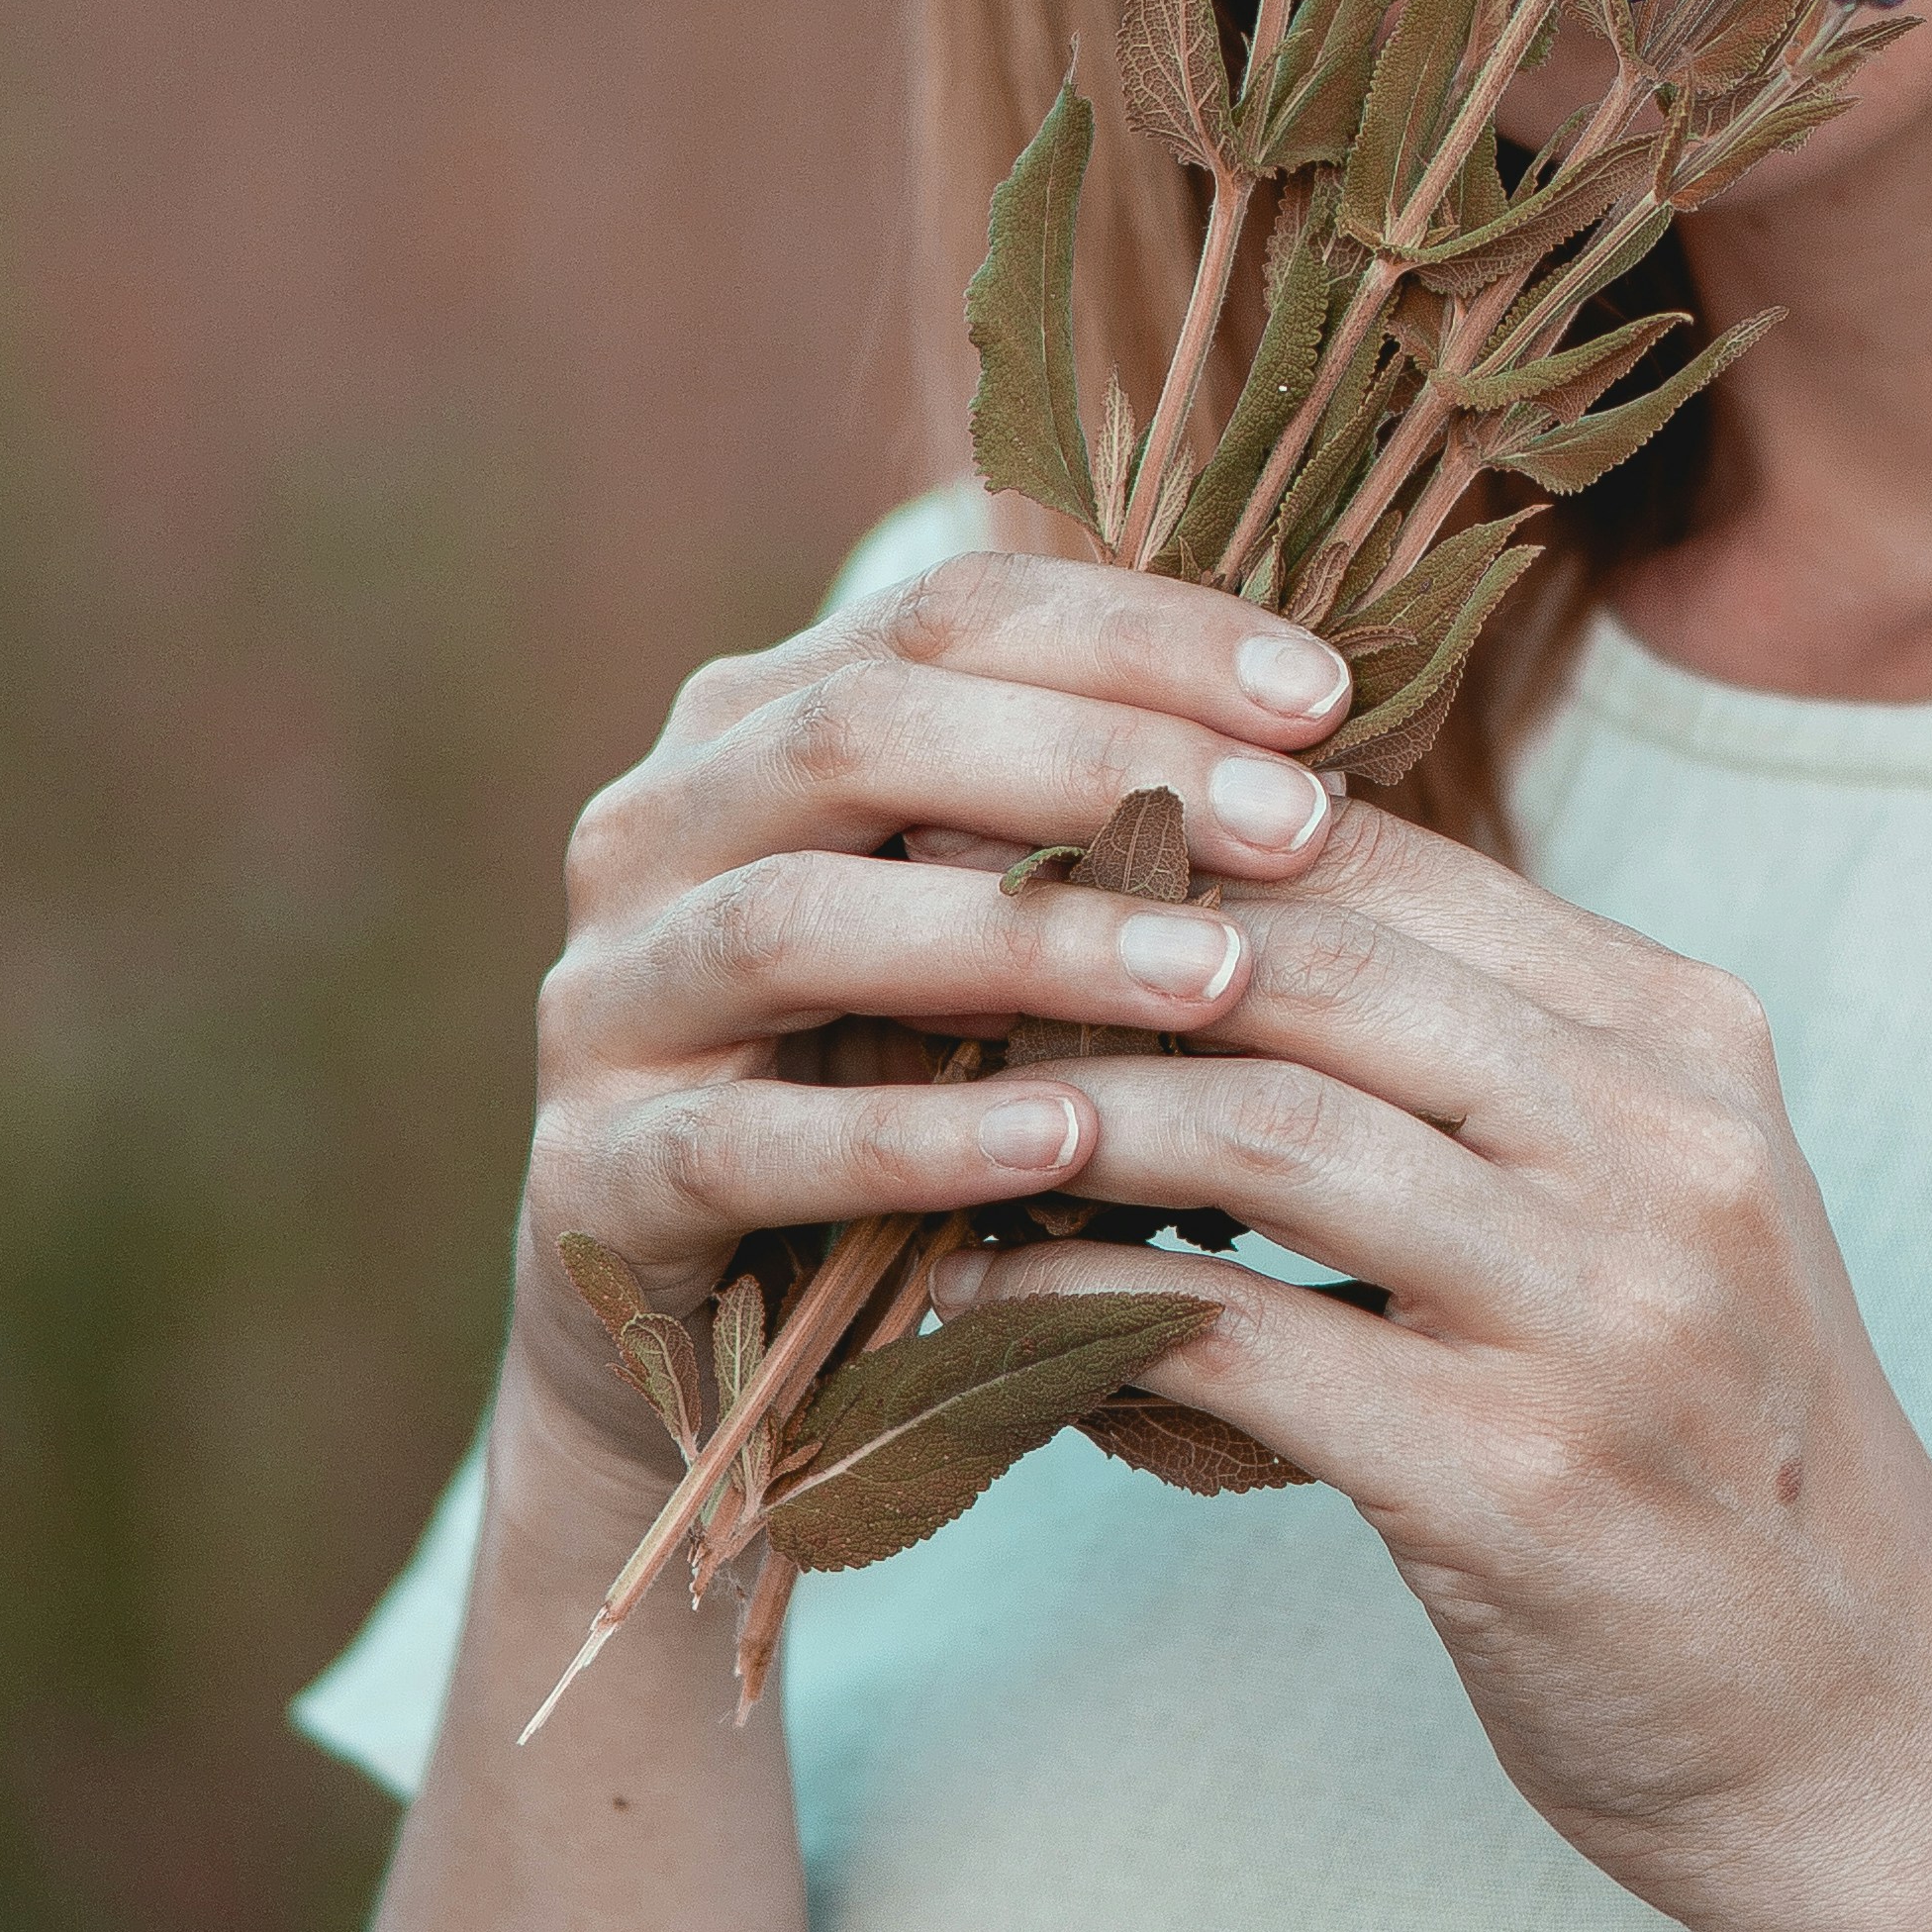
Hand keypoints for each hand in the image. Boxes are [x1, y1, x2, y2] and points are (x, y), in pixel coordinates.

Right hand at [506, 556, 1355, 1540]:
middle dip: (1096, 765)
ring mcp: (606, 997)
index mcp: (757, 719)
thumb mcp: (997, 926)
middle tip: (1299, 824)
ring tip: (1215, 977)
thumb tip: (1335, 730)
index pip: (949, 609)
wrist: (714, 1322)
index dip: (1140, 637)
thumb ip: (1098, 820)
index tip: (1328, 695)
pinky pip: (754, 1144)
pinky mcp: (596, 1173)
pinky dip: (915, 1139)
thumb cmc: (906, 1078)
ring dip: (1023, 940)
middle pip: (863, 730)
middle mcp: (655, 825)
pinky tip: (1068, 1142)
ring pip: (795, 921)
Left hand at [929, 798, 1931, 1921]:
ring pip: (1264, 1130)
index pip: (1389, 858)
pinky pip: (1236, 1343)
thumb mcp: (1650, 1202)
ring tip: (917, 1122)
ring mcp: (1600, 1312)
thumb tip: (1207, 924)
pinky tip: (969, 1304)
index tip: (998, 831)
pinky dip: (1075, 1306)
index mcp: (1688, 1041)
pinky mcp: (1517, 1479)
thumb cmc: (1711, 1449)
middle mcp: (1662, 1147)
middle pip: (1314, 960)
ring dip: (1061, 1116)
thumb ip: (1485, 1063)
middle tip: (902, 950)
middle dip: (1087, 946)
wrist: (1870, 1731)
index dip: (1176, 823)